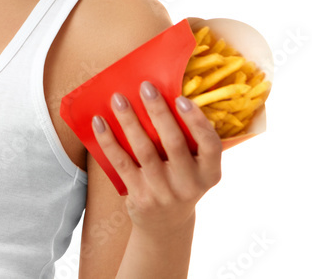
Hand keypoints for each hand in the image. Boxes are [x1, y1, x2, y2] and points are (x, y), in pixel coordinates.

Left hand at [92, 80, 221, 235]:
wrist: (165, 224)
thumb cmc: (180, 181)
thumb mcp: (194, 168)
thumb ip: (187, 140)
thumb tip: (161, 95)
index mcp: (209, 173)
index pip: (211, 145)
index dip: (197, 121)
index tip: (181, 98)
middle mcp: (189, 184)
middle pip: (174, 143)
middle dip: (158, 112)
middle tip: (145, 87)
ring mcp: (164, 192)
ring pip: (144, 150)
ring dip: (129, 121)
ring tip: (118, 99)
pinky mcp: (140, 196)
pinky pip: (121, 163)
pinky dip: (109, 141)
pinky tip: (99, 122)